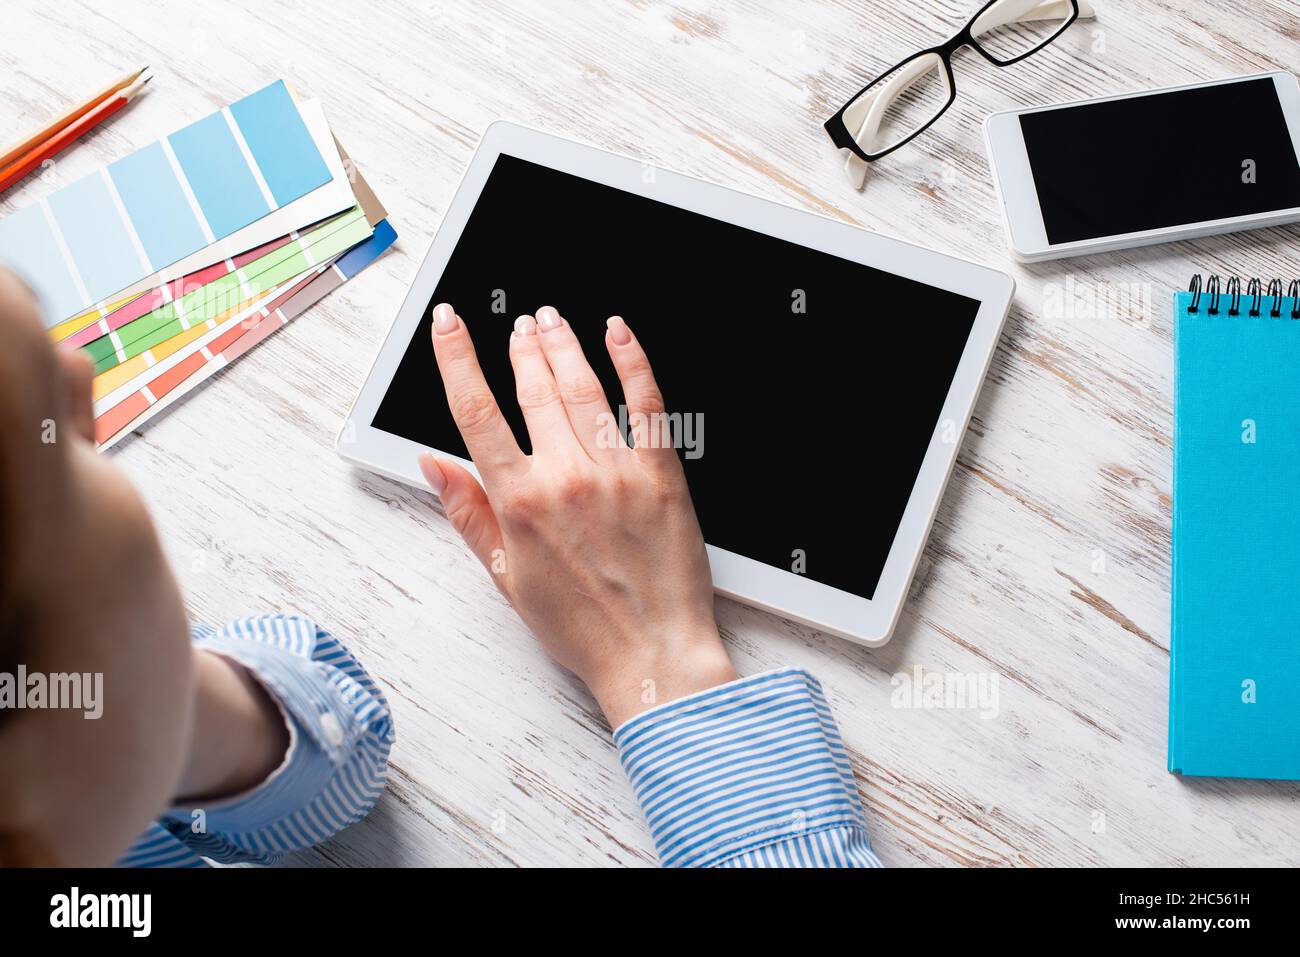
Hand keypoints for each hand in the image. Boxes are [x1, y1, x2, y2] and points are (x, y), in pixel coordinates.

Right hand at [421, 303, 734, 727]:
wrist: (652, 654)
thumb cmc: (583, 627)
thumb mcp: (507, 578)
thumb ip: (468, 515)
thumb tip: (433, 465)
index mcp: (521, 502)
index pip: (476, 412)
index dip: (457, 359)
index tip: (449, 324)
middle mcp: (566, 477)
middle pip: (534, 389)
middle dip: (521, 347)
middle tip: (518, 323)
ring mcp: (617, 471)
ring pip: (584, 387)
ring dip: (563, 345)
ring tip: (552, 320)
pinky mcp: (663, 474)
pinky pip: (648, 404)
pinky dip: (632, 361)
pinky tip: (619, 333)